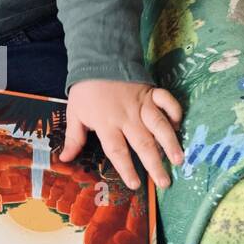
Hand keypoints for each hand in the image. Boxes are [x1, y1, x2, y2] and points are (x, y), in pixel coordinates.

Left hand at [60, 79, 183, 189]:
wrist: (98, 59)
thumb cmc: (86, 90)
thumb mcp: (74, 113)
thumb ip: (74, 138)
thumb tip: (64, 159)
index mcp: (106, 123)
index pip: (118, 150)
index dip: (127, 168)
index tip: (135, 184)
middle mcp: (127, 116)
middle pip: (143, 143)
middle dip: (154, 164)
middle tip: (165, 183)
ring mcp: (142, 104)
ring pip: (159, 125)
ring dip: (170, 142)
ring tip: (178, 159)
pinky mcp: (151, 91)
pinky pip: (167, 101)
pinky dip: (174, 112)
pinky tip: (179, 126)